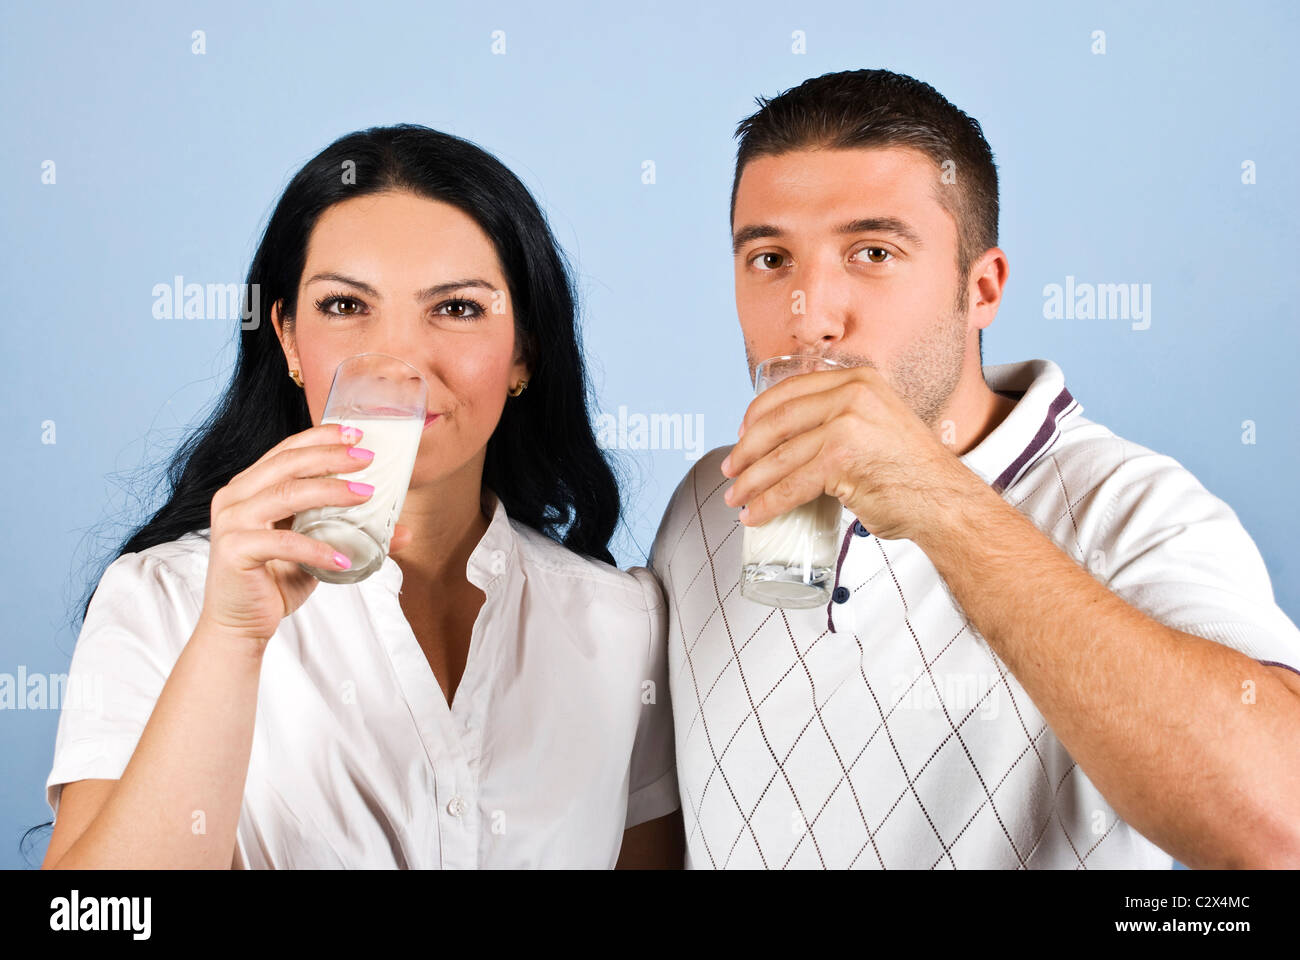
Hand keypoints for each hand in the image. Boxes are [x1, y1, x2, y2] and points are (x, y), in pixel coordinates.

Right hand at [199, 422, 408, 646]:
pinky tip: (344, 558)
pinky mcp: (235, 550)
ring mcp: (231, 522)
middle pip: (288, 464)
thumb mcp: (318, 550)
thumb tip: (404, 531)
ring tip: (367, 495)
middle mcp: (235, 497)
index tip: (357, 434)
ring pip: (287, 494)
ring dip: (331, 492)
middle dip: (331, 457)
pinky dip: (317, 548)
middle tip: (368, 459)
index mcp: (249, 487)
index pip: (286, 451)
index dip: (321, 438)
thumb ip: (350, 535)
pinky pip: (284, 542)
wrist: (240, 625)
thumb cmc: (275, 581)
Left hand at [719, 365, 976, 540]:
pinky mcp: (844, 457)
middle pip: (778, 421)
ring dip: (751, 481)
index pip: (790, 391)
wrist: (945, 502)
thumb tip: (788, 439)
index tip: (741, 435)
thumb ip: (840, 419)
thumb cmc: (909, 473)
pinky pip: (792, 483)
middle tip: (730, 471)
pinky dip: (767, 502)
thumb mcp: (875, 424)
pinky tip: (755, 514)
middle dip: (746, 451)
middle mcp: (853, 393)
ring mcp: (849, 423)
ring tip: (736, 497)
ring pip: (781, 456)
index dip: (756, 415)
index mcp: (857, 379)